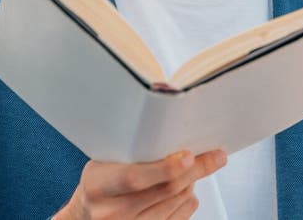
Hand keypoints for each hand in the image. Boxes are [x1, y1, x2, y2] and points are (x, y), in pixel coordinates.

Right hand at [55, 149, 226, 219]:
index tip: (188, 155)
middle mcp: (111, 212)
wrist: (87, 216)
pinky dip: (188, 201)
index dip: (165, 168)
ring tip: (197, 166)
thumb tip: (164, 95)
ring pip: (174, 204)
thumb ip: (131, 139)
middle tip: (216, 156)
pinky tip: (187, 187)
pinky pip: (176, 219)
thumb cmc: (101, 179)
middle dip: (194, 170)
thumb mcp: (104, 157)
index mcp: (97, 185)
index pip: (135, 178)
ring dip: (192, 182)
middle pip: (163, 190)